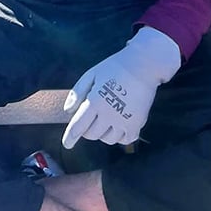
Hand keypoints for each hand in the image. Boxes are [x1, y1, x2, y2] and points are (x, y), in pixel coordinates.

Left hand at [62, 26, 180, 148]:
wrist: (143, 66)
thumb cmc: (114, 67)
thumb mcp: (91, 74)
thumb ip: (78, 92)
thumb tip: (68, 111)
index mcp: (95, 101)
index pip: (78, 126)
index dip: (70, 137)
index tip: (66, 144)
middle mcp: (109, 114)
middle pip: (92, 134)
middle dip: (86, 129)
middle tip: (89, 118)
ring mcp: (124, 121)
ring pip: (107, 139)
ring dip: (102, 133)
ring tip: (104, 119)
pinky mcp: (137, 124)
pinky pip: (124, 140)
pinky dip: (118, 136)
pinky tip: (117, 125)